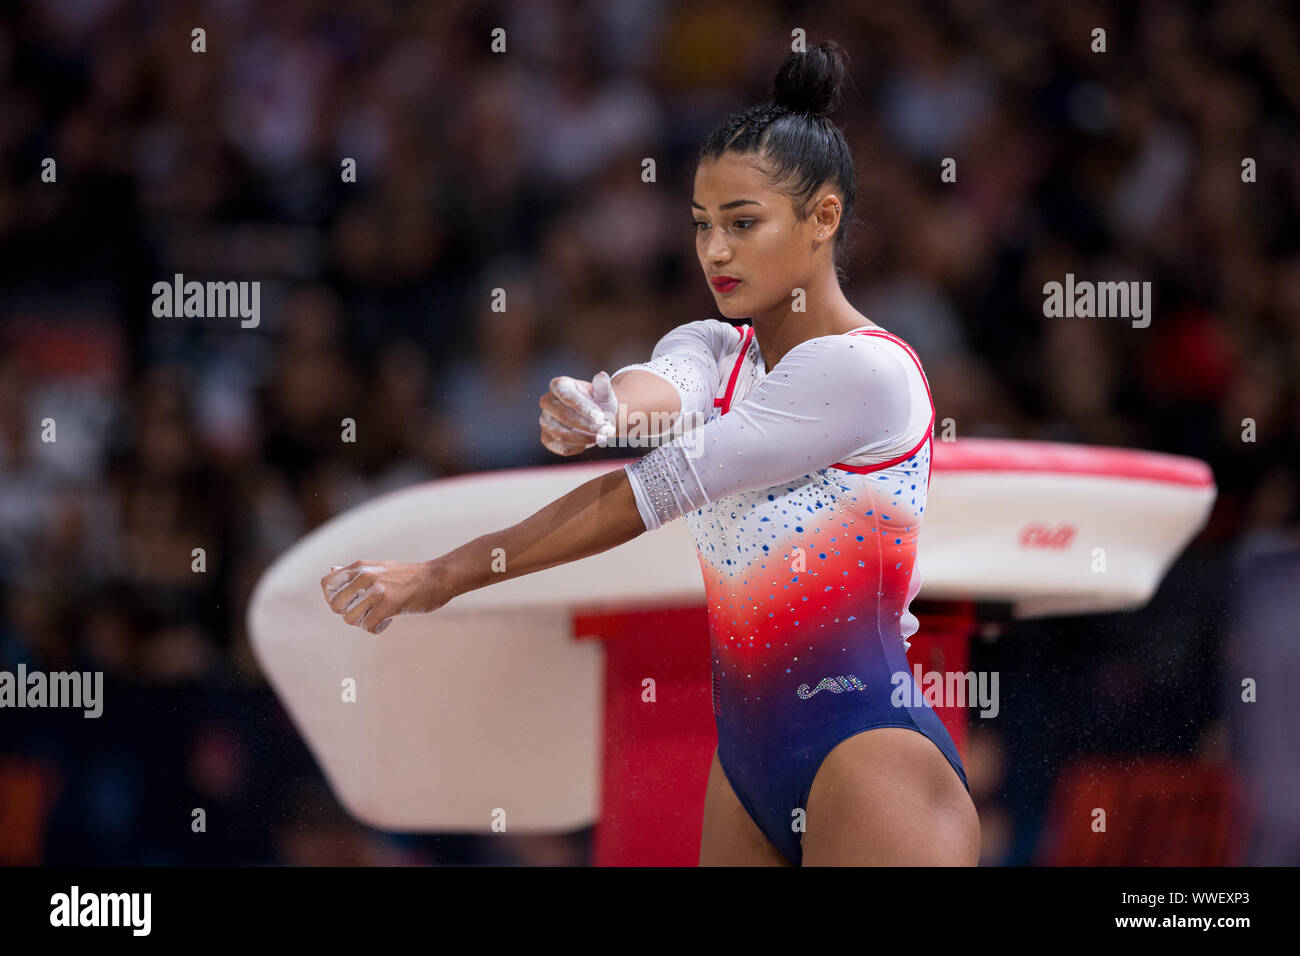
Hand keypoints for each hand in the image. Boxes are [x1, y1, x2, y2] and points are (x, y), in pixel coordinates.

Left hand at [320, 560, 449, 634]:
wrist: (438, 577)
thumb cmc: (409, 575)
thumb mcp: (379, 567)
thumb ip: (354, 571)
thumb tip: (331, 570)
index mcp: (360, 567)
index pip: (327, 584)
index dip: (333, 598)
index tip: (349, 603)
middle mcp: (365, 576)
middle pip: (335, 605)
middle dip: (348, 613)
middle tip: (365, 612)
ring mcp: (377, 590)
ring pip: (350, 618)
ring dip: (363, 622)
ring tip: (377, 617)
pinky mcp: (389, 604)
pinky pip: (367, 626)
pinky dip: (376, 628)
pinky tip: (387, 621)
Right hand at [539, 371, 618, 454]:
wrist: (596, 418)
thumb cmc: (599, 402)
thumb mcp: (604, 393)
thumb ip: (603, 386)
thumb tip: (601, 376)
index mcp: (558, 385)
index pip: (567, 396)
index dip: (585, 408)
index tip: (602, 417)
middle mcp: (547, 401)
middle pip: (564, 417)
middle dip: (588, 426)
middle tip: (607, 430)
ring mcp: (544, 420)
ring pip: (561, 434)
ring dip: (585, 438)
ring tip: (603, 437)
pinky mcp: (546, 437)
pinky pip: (559, 447)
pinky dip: (577, 447)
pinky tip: (589, 443)